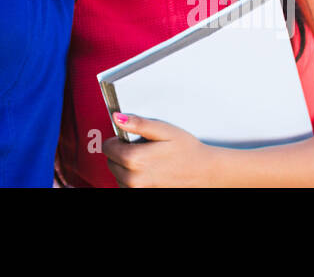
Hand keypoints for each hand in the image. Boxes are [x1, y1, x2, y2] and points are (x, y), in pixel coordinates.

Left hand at [102, 113, 216, 187]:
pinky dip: (134, 180)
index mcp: (135, 159)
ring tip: (147, 161)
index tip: (128, 138)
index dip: (116, 140)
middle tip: (141, 149)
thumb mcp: (163, 130)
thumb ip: (138, 124)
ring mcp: (140, 191)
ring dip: (126, 169)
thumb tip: (117, 117)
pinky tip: (148, 173)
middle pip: (111, 163)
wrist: (206, 172)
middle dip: (121, 154)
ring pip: (118, 177)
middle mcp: (134, 179)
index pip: (108, 148)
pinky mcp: (145, 196)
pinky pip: (128, 188)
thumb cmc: (187, 150)